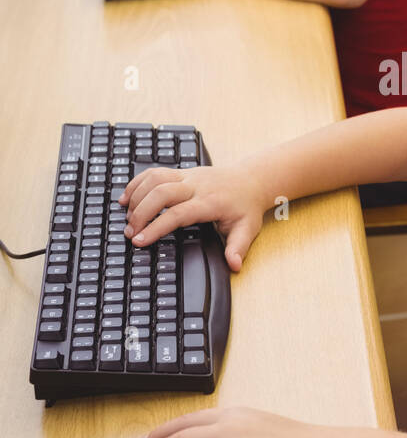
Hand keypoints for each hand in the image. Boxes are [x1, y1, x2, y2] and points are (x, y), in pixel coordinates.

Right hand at [119, 162, 268, 265]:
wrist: (250, 180)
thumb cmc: (245, 206)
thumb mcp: (247, 229)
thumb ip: (238, 248)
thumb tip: (234, 265)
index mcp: (209, 202)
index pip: (177, 214)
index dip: (156, 227)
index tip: (139, 241)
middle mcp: (196, 186)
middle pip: (161, 193)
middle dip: (140, 213)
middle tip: (129, 233)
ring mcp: (187, 177)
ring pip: (155, 178)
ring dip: (136, 196)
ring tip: (125, 217)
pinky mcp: (181, 172)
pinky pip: (155, 172)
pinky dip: (138, 183)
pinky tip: (127, 197)